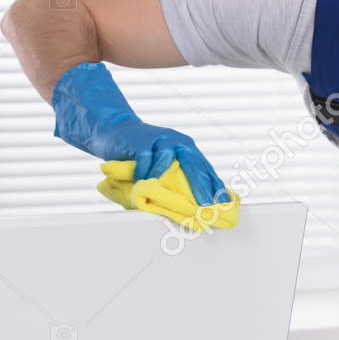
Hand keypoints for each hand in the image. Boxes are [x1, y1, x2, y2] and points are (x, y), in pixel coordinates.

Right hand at [51, 62, 227, 204]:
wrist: (115, 133)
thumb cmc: (140, 155)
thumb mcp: (161, 165)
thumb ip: (174, 180)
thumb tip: (191, 206)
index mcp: (186, 148)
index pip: (205, 168)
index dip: (215, 186)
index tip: (224, 205)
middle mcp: (177, 142)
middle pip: (195, 164)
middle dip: (203, 186)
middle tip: (207, 206)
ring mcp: (159, 140)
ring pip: (171, 160)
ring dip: (174, 182)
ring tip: (179, 202)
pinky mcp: (142, 142)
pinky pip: (146, 160)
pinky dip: (145, 174)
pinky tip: (143, 187)